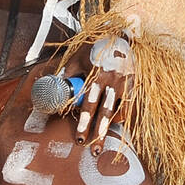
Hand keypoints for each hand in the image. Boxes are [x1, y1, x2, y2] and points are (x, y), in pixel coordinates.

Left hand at [69, 31, 135, 154]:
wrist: (121, 37)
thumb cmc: (95, 49)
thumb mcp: (78, 57)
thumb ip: (67, 72)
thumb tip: (52, 83)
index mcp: (96, 76)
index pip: (88, 103)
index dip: (83, 121)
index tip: (78, 136)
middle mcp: (110, 82)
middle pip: (102, 112)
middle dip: (95, 132)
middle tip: (87, 146)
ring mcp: (123, 85)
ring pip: (115, 112)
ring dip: (107, 130)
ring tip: (100, 146)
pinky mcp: (133, 85)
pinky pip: (128, 106)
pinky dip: (121, 118)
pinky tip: (115, 128)